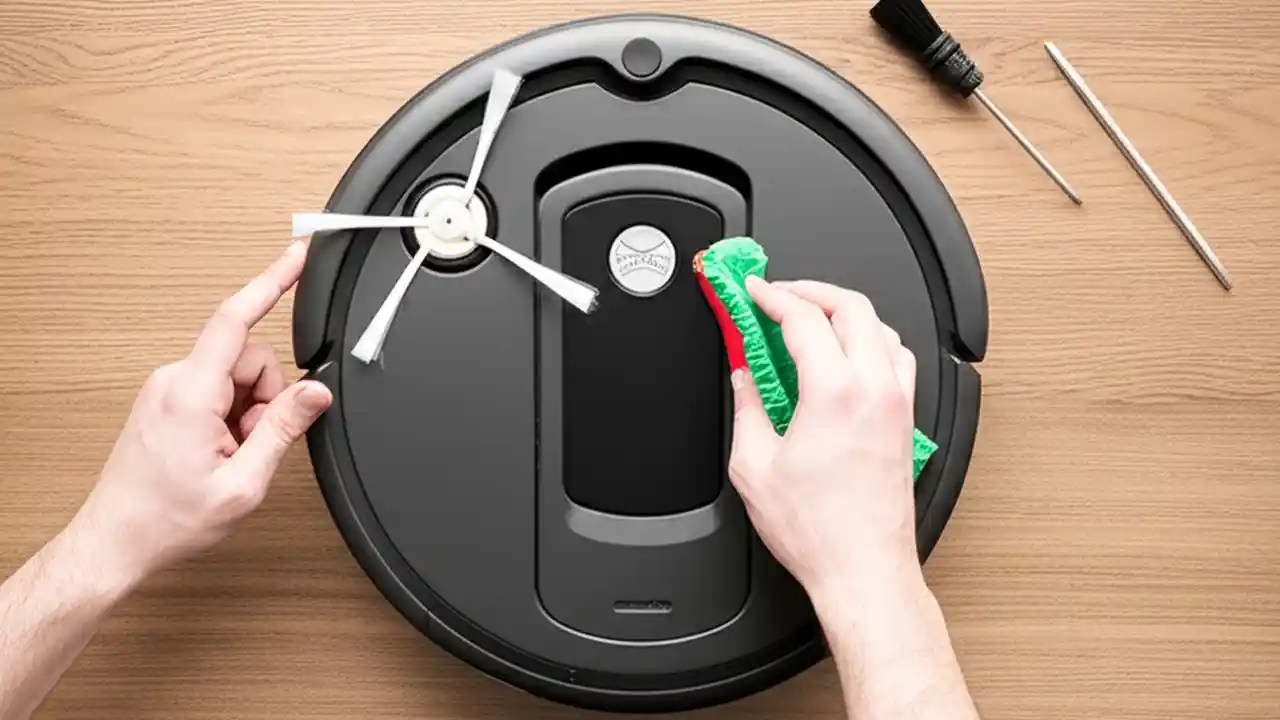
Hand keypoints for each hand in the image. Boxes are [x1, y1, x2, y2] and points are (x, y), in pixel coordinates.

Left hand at [70, 241, 331, 589]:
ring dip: (248, 413)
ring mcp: (165, 389)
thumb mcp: (244, 482)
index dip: (272, 281)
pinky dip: (230, 418)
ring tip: (231, 455)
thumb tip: (316, 392)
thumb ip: (284, 429)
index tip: (297, 256)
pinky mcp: (165, 400)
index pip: (237, 319)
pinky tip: (218, 451)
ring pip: (236, 376)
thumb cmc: (167, 520)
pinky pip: (216, 390)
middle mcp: (173, 380)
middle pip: (249, 358)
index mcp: (190, 393)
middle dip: (267, 398)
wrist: (116, 542)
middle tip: (253, 445)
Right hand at [729, 277, 920, 600]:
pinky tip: (849, 354)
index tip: (753, 291)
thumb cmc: (819, 531)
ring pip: (880, 327)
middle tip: (779, 294)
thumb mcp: (755, 466)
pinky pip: (897, 357)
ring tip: (812, 318)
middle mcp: (873, 390)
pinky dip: (870, 340)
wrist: (863, 569)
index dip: (772, 296)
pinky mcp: (906, 420)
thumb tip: (743, 379)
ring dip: (844, 312)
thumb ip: (746, 408)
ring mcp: (897, 403)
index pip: (804, 317)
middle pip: (851, 306)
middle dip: (810, 291)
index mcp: (833, 393)